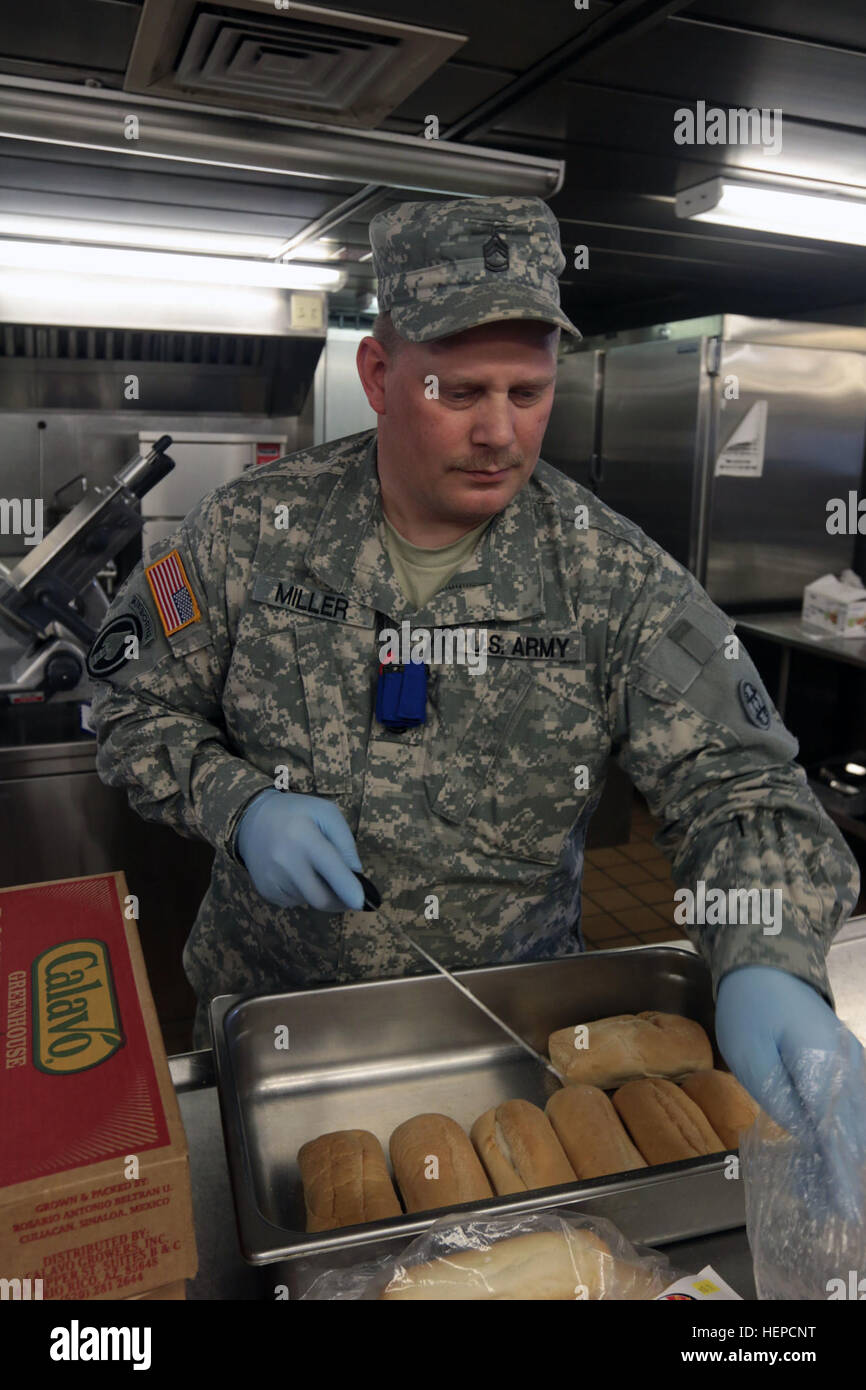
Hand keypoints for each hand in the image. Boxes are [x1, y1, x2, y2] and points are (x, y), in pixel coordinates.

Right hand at [236, 789, 364, 911]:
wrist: (251, 820)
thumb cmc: (296, 814)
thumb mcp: (326, 812)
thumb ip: (345, 842)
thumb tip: (356, 874)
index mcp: (303, 837)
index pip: (330, 869)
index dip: (348, 889)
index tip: (362, 903)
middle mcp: (285, 861)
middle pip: (321, 898)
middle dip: (341, 900)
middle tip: (350, 892)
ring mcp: (273, 879)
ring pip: (310, 900)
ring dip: (320, 890)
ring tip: (310, 866)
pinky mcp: (266, 891)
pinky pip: (295, 901)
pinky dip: (304, 892)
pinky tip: (296, 871)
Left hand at [716, 965, 865, 1217]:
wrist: (767, 965)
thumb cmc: (751, 1008)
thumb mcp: (750, 1054)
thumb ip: (778, 1096)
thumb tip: (807, 1135)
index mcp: (822, 1065)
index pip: (837, 1129)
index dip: (841, 1170)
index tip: (845, 1205)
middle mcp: (848, 1066)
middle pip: (856, 1128)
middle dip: (851, 1171)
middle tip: (842, 1211)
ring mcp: (854, 1062)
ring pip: (861, 1118)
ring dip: (853, 1154)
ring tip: (840, 1193)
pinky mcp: (850, 1061)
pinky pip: (860, 1104)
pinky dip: (854, 1132)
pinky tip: (844, 1153)